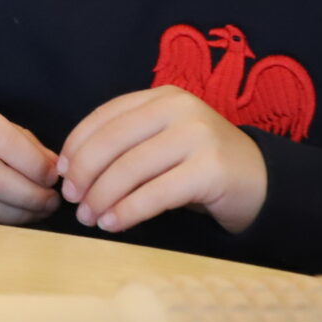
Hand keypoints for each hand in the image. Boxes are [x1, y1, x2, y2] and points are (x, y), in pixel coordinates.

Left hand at [58, 86, 266, 234]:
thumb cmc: (199, 166)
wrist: (262, 183)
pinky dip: (128, 211)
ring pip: (131, 168)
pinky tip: (114, 223)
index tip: (60, 172)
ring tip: (90, 218)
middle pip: (113, 141)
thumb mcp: (162, 143)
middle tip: (72, 200)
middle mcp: (179, 108)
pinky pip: (156, 193)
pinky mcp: (210, 169)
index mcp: (161, 97)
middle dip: (85, 174)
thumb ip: (126, 144)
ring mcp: (197, 136)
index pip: (105, 116)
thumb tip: (70, 169)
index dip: (76, 145)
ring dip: (103, 197)